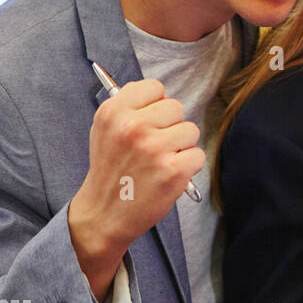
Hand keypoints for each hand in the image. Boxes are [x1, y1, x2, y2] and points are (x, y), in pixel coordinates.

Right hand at [68, 78, 202, 295]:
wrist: (104, 215)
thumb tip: (158, 93)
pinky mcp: (174, 170)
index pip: (154, 88)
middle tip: (154, 146)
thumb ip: (128, 107)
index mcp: (114, 112)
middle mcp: (133, 127)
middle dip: (170, 126)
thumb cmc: (110, 171)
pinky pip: (198, 155)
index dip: (155, 105)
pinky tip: (168, 175)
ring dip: (181, 146)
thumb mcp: (105, 131)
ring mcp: (155, 148)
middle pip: (176, 107)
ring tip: (160, 161)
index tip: (148, 121)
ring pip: (191, 130)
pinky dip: (188, 166)